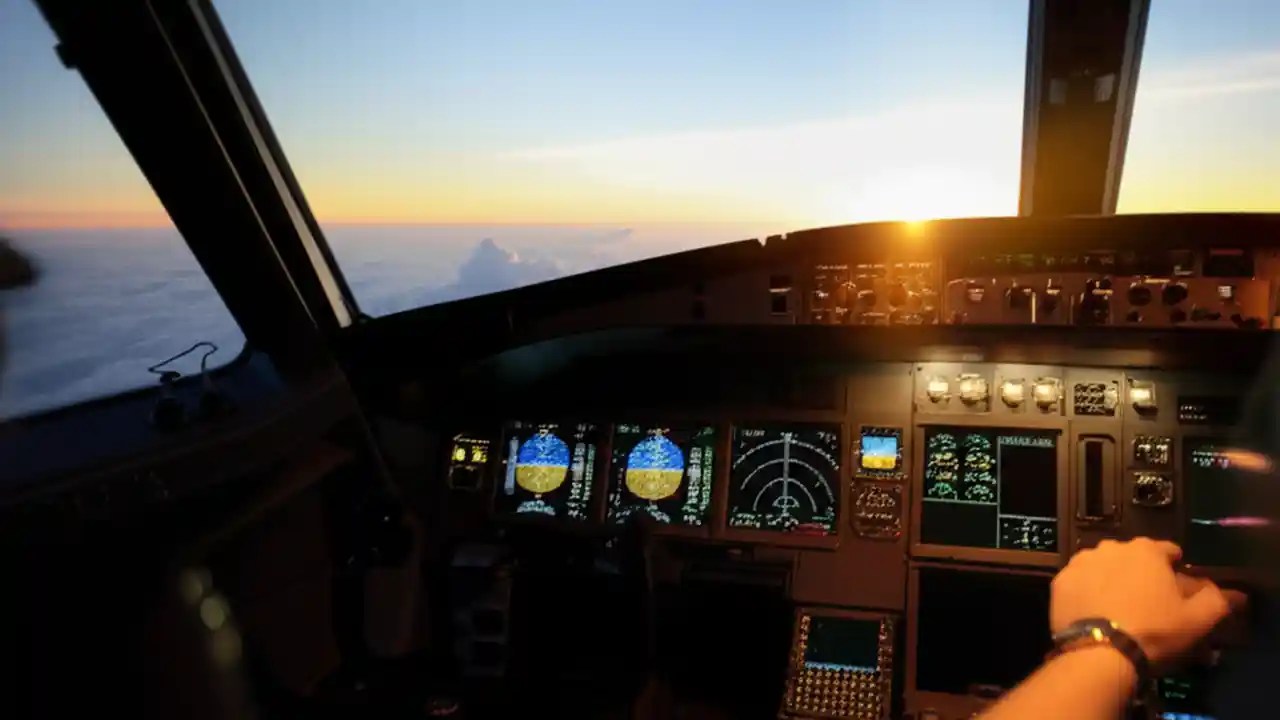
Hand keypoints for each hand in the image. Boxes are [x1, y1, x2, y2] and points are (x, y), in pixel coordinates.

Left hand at [1050, 537, 1243, 668]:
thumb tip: (1220, 590)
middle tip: (1146, 601)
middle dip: (1141, 573)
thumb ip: (1215, 599)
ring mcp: (1081, 562)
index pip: (1168, 551)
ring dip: (1111, 579)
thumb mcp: (1198, 619)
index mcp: (1146, 550)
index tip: (1175, 588)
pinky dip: (1087, 591)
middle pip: (1133, 557)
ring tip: (1118, 606)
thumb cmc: (1154, 631)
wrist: (1100, 652)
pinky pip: (1080, 582)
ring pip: (1103, 566)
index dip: (1174, 569)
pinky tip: (1094, 610)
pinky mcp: (1060, 581)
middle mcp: (1111, 547)